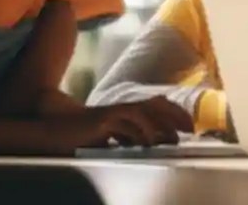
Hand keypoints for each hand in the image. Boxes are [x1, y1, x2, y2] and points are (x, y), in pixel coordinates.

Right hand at [59, 96, 193, 149]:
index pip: (158, 104)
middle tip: (189, 129)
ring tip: (173, 139)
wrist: (57, 128)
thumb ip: (135, 134)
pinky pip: (125, 123)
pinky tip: (147, 142)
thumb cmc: (88, 133)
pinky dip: (139, 132)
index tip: (190, 125)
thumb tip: (158, 139)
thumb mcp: (116, 133)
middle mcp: (124, 107)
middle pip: (156, 104)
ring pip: (144, 112)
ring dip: (161, 125)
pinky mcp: (102, 120)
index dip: (176, 112)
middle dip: (175, 115)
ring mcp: (113, 112)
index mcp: (129, 109)